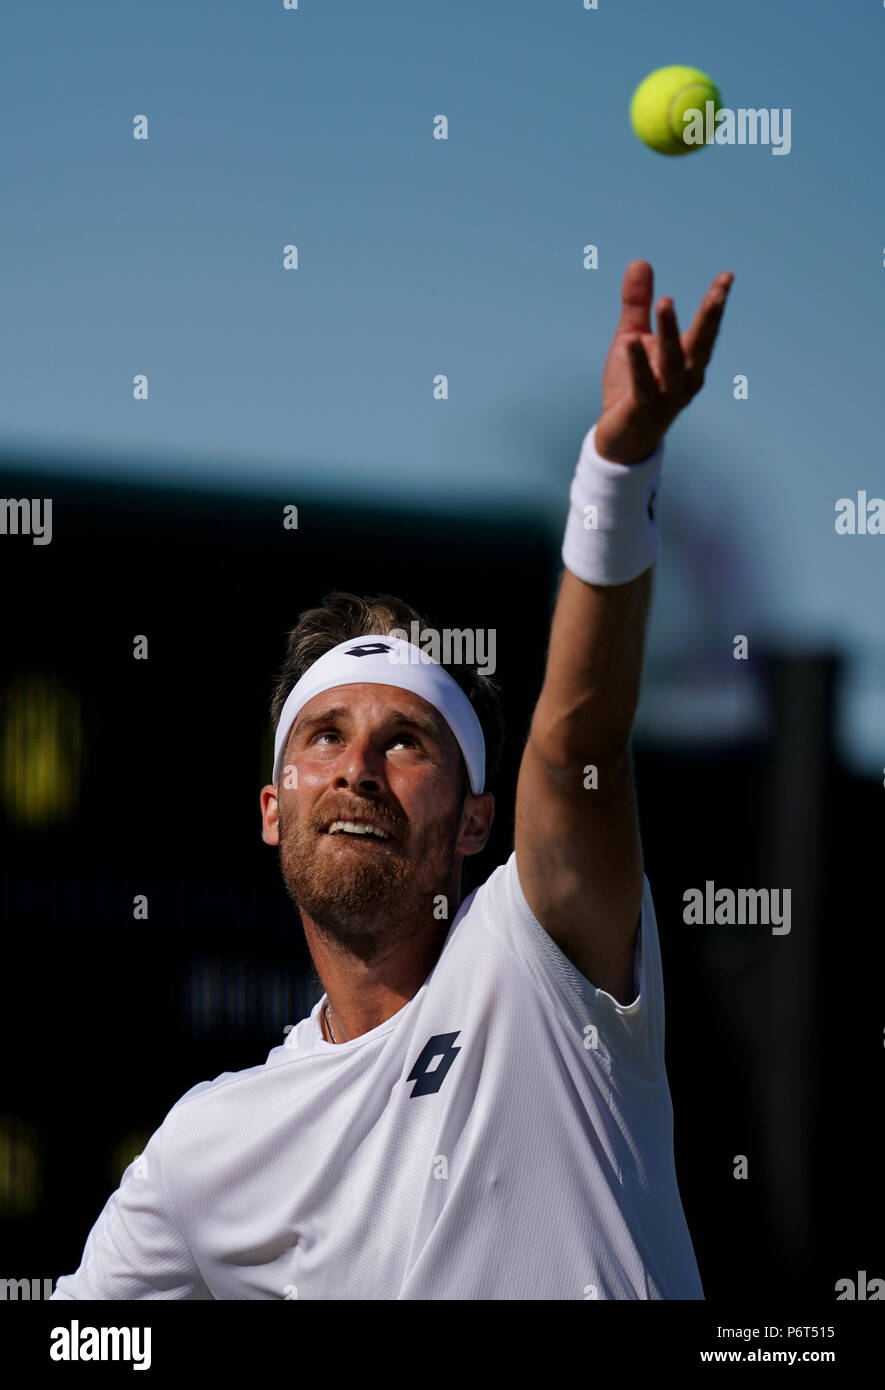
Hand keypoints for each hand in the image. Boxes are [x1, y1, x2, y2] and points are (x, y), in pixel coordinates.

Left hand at [594, 260, 733, 464]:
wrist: (620, 439)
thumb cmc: (631, 387)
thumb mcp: (632, 339)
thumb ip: (637, 304)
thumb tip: (640, 262)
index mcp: (689, 362)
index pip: (706, 330)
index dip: (716, 304)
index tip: (727, 276)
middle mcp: (685, 380)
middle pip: (701, 345)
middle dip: (711, 317)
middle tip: (720, 289)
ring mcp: (667, 398)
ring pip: (673, 364)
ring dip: (671, 334)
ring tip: (666, 302)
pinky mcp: (643, 411)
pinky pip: (642, 386)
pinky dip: (638, 364)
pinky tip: (631, 342)